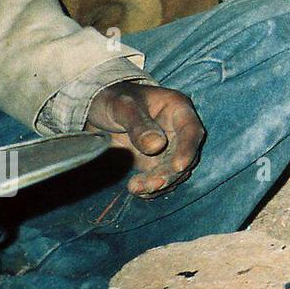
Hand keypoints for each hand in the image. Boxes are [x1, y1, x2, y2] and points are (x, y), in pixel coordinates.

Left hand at [83, 83, 205, 197]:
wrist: (98, 108)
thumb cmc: (114, 99)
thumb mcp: (122, 106)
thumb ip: (138, 124)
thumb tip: (157, 146)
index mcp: (177, 109)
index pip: (191, 131)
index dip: (188, 149)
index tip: (178, 166)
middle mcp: (178, 130)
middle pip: (185, 155)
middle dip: (170, 173)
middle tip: (152, 185)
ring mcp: (168, 148)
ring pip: (174, 171)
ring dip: (159, 183)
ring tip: (135, 187)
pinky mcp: (155, 162)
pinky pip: (160, 178)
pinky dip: (151, 188)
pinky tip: (136, 189)